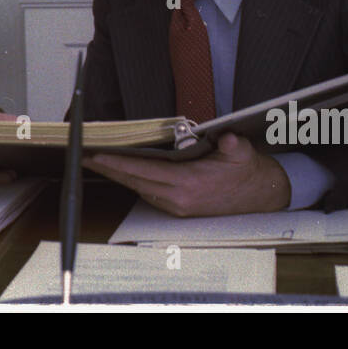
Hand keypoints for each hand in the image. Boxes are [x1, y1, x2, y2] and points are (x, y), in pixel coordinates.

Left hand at [83, 133, 290, 216]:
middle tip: (85, 157)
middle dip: (109, 169)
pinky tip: (124, 172)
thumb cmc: (248, 171)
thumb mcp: (242, 153)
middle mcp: (179, 199)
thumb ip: (232, 145)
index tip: (98, 156)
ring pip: (139, 189)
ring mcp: (178, 207)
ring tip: (99, 162)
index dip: (119, 164)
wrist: (261, 196)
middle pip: (135, 182)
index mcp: (190, 184)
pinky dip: (134, 182)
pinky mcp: (179, 209)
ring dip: (119, 176)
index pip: (145, 171)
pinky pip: (149, 194)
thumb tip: (226, 139)